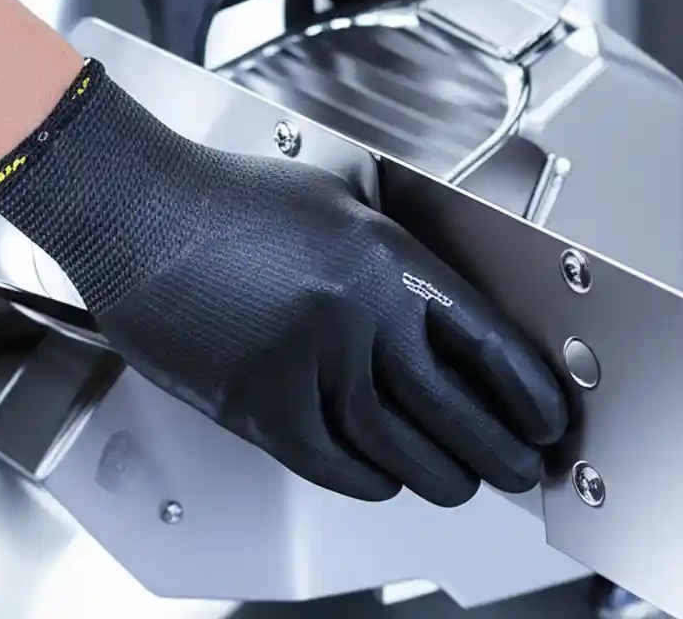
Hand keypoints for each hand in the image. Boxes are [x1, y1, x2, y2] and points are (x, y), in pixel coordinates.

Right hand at [0, 63, 567, 506]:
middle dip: (501, 452)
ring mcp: (308, 367)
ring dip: (443, 476)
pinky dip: (371, 481)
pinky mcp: (258, 407)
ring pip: (400, 449)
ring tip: (461, 483)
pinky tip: (389, 480)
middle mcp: (357, 318)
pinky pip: (334, 464)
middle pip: (456, 412)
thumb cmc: (227, 199)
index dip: (529, 392)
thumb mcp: (340, 204)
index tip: (546, 418)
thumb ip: (397, 256)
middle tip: (518, 468)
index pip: (488, 345)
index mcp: (388, 261)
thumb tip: (446, 313)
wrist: (137, 212)